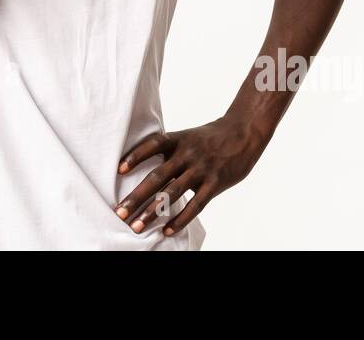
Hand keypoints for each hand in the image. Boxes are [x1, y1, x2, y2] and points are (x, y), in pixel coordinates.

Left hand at [113, 115, 266, 236]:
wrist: (244, 133)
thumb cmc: (210, 138)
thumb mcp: (187, 136)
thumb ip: (170, 151)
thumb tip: (145, 170)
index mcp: (178, 139)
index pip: (152, 145)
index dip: (135, 156)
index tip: (119, 170)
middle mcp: (187, 154)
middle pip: (157, 176)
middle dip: (136, 196)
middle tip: (119, 212)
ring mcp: (201, 169)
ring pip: (173, 193)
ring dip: (153, 211)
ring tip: (137, 226)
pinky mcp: (215, 183)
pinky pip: (195, 205)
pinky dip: (180, 219)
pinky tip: (166, 231)